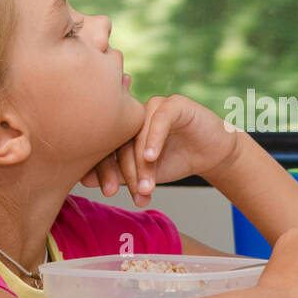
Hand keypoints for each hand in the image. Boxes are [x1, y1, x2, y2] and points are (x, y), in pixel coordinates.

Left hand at [79, 95, 238, 206]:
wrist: (213, 155)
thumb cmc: (176, 161)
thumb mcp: (144, 174)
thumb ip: (119, 174)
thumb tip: (84, 180)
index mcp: (123, 129)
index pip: (105, 146)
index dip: (102, 168)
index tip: (106, 191)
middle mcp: (135, 115)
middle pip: (120, 142)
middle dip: (124, 171)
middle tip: (129, 193)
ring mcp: (154, 106)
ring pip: (139, 134)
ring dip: (142, 163)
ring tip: (147, 187)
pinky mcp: (175, 104)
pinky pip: (160, 120)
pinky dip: (154, 139)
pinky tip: (152, 157)